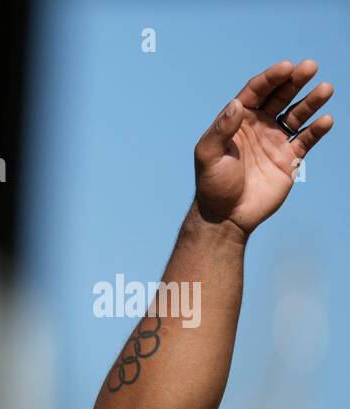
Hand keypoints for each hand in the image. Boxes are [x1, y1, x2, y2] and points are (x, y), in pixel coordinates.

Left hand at [194, 59, 334, 236]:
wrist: (226, 216)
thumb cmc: (212, 185)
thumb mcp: (208, 155)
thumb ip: (221, 130)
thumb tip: (235, 104)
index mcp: (236, 121)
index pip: (255, 92)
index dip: (270, 78)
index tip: (286, 67)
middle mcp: (257, 126)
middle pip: (279, 97)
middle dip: (294, 81)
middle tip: (310, 66)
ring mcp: (274, 140)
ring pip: (297, 114)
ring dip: (311, 101)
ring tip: (326, 89)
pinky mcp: (289, 158)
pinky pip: (306, 139)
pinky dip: (317, 129)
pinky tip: (326, 120)